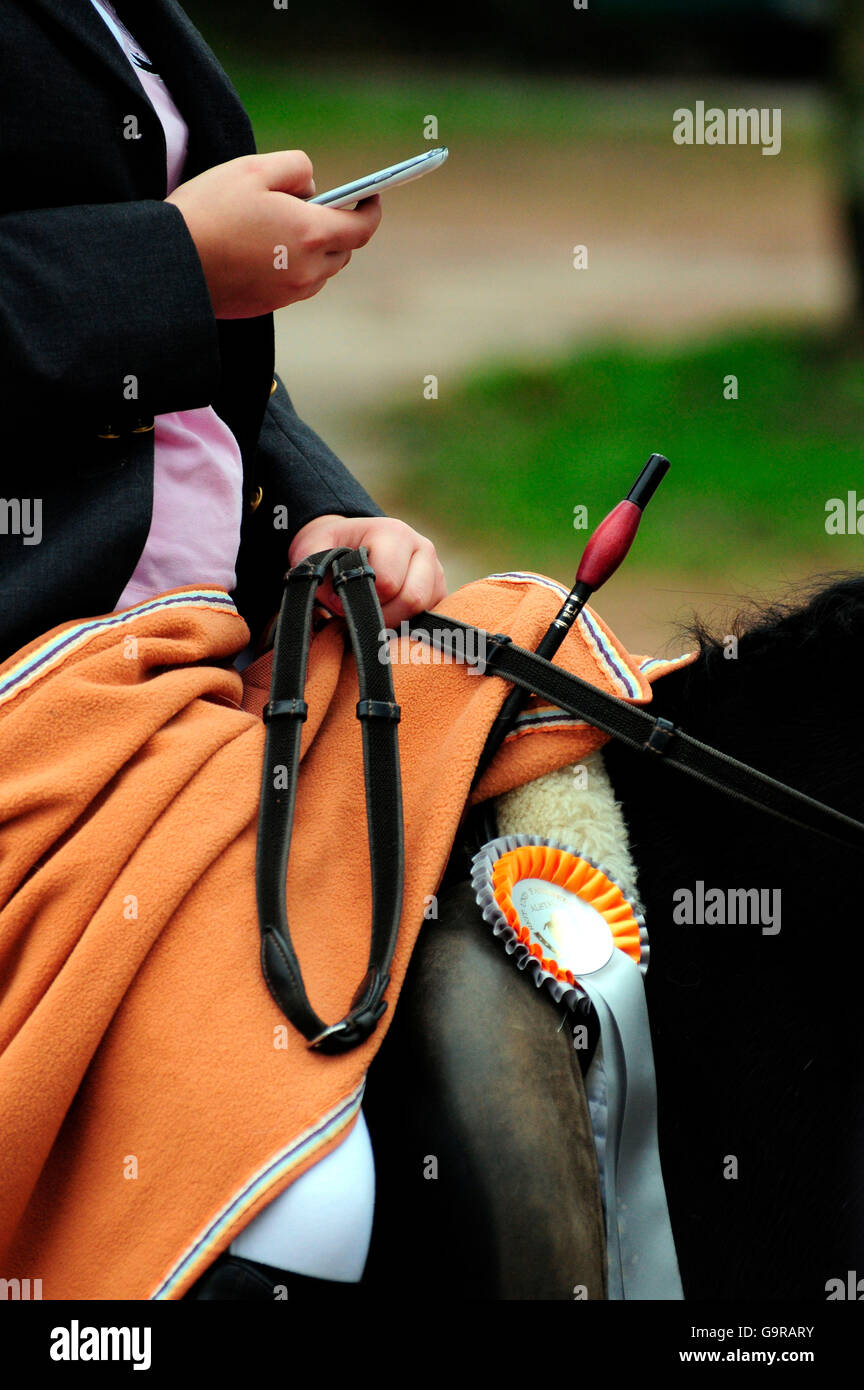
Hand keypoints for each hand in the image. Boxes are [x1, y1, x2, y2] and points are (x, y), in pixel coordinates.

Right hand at [165, 151, 381, 318]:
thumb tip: (313, 187)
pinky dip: (292, 267)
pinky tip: (265, 249)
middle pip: (342, 252)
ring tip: (285, 226)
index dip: (371, 211)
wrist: (172, 263)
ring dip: (314, 251)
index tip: (371, 196)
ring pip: (319, 272)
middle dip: (338, 228)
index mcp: (312, 235)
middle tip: (317, 206)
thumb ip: (296, 168)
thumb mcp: (254, 168)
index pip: (362, 228)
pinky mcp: (267, 306)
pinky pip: (294, 286)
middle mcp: (308, 271)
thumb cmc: (210, 210)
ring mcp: (288, 294)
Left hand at [288, 515, 447, 628]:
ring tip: (370, 615)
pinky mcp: (440, 593)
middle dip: (379, 615)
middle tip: (356, 613)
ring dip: (393, 623)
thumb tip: (340, 602)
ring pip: (424, 613)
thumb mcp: (311, 550)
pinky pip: (430, 620)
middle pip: (411, 599)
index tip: (340, 598)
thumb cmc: (331, 548)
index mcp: (394, 533)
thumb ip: (316, 570)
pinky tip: (387, 621)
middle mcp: (423, 549)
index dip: (360, 598)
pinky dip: (407, 627)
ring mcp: (436, 572)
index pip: (387, 582)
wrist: (349, 543)